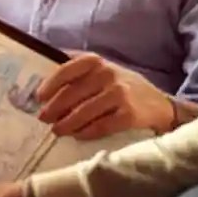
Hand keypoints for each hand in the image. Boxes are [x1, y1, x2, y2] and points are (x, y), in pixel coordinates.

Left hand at [36, 52, 172, 138]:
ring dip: (66, 124)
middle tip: (43, 118)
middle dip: (54, 108)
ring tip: (57, 130)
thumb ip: (79, 68)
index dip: (50, 84)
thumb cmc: (123, 86)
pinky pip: (100, 126)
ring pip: (83, 112)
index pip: (67, 70)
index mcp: (98, 61)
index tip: (39, 97)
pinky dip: (85, 132)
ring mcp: (119, 95)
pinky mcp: (128, 115)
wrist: (158, 104)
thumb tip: (45, 70)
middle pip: (72, 94)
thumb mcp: (104, 69)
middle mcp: (108, 74)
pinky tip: (77, 135)